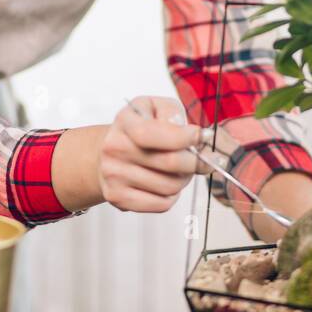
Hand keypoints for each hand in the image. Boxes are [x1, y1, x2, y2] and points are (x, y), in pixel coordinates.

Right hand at [97, 95, 202, 213]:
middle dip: (195, 161)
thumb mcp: (155, 107)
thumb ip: (172, 113)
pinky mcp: (118, 198)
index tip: (203, 136)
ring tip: (181, 170)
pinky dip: (173, 195)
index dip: (185, 137)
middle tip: (203, 158)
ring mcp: (114, 176)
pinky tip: (168, 183)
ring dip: (184, 179)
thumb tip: (188, 134)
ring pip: (170, 186)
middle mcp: (114, 149)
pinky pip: (162, 204)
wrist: (108, 151)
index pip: (154, 134)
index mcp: (125, 122)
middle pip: (170, 163)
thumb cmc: (139, 128)